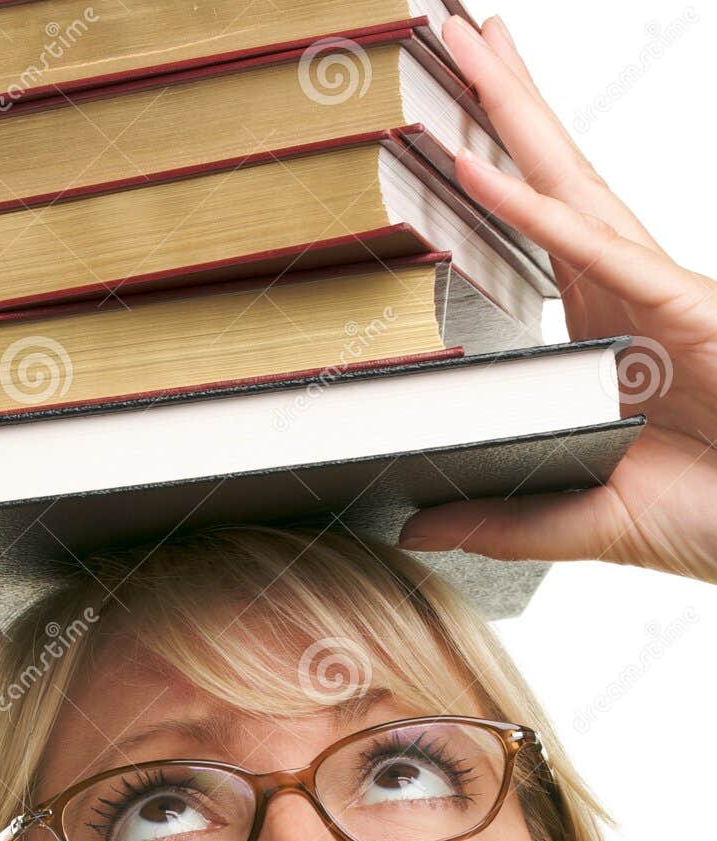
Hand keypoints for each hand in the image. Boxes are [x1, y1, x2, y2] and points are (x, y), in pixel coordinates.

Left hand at [397, 12, 716, 584]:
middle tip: (448, 30)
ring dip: (513, 114)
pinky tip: (480, 164)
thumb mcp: (576, 521)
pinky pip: (592, 248)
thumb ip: (496, 519)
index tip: (442, 126)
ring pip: (568, 186)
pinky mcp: (680, 308)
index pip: (531, 236)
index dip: (490, 177)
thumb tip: (416, 526)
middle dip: (501, 102)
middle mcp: (623, 297)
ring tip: (468, 44)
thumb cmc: (706, 518)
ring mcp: (652, 293)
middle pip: (548, 180)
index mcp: (601, 335)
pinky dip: (533, 207)